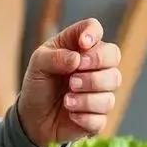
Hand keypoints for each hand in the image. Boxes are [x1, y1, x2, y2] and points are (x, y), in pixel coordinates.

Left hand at [17, 18, 121, 146]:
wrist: (32, 118)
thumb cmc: (38, 85)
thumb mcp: (37, 66)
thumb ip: (54, 57)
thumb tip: (76, 59)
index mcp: (79, 47)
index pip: (94, 29)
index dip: (92, 33)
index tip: (82, 44)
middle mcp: (95, 65)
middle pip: (113, 54)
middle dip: (94, 66)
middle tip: (72, 80)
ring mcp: (101, 90)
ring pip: (112, 86)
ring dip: (88, 96)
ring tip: (66, 100)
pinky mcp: (99, 115)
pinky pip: (103, 115)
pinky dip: (84, 116)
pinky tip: (71, 114)